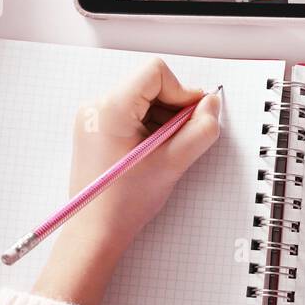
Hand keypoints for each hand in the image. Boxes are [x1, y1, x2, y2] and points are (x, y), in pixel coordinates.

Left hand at [34, 59, 221, 304]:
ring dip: (162, 118)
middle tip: (181, 139)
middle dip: (173, 108)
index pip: (155, 73)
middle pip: (149, 85)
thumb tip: (212, 104)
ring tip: (165, 151)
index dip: (181, 91)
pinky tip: (152, 152)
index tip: (192, 117)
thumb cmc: (125, 202)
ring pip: (142, 99)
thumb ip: (200, 129)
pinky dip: (149, 126)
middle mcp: (96, 106)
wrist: (95, 231)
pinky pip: (130, 113)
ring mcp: (92, 117)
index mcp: (110, 108)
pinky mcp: (95, 128)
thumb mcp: (173, 163)